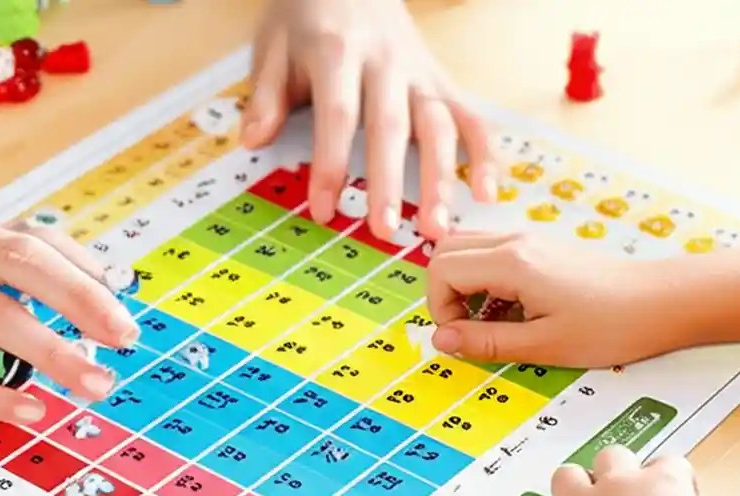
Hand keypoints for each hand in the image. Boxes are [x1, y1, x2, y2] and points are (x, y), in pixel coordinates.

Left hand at [243, 0, 495, 240]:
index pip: (338, 114)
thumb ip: (266, 95)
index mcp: (339, 51)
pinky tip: (487, 194)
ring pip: (439, 126)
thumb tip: (252, 141)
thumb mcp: (274, 45)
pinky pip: (472, 118)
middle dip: (390, 181)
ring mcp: (420, 73)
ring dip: (441, 179)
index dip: (333, 163)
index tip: (325, 209)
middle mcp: (387, 63)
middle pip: (391, 126)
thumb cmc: (308, 18)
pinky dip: (485, 155)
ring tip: (436, 227)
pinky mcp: (442, 82)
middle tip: (386, 230)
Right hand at [426, 232, 685, 366]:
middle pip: (446, 250)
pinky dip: (485, 280)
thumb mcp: (543, 345)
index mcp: (511, 263)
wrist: (659, 302)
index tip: (460, 337)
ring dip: (464, 284)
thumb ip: (486, 342)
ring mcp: (528, 241)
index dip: (439, 307)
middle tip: (468, 329)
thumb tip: (441, 341)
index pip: (441, 269)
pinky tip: (512, 312)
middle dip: (444, 291)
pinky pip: (493, 254)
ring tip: (491, 322)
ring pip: (468, 248)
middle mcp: (515, 242)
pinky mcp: (541, 248)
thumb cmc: (610, 325)